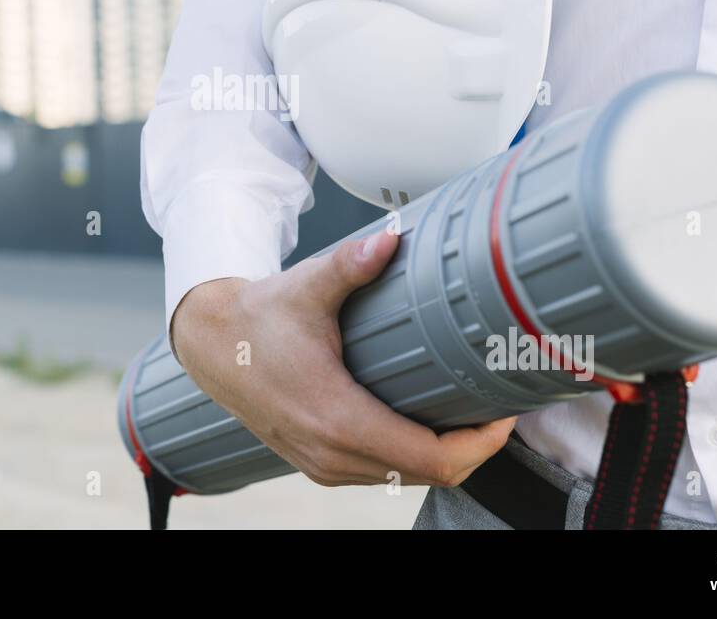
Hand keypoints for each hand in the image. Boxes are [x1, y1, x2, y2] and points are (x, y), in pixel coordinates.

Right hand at [170, 231, 516, 487]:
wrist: (213, 347)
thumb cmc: (260, 319)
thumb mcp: (305, 287)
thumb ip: (351, 264)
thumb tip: (391, 238)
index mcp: (336, 418)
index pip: (432, 457)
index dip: (480, 442)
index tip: (503, 412)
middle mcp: (332, 454)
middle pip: (432, 475)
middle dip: (474, 447)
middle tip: (496, 406)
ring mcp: (326, 465)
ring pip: (409, 479)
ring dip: (447, 454)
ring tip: (471, 412)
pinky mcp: (321, 464)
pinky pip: (386, 474)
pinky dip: (417, 456)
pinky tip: (430, 421)